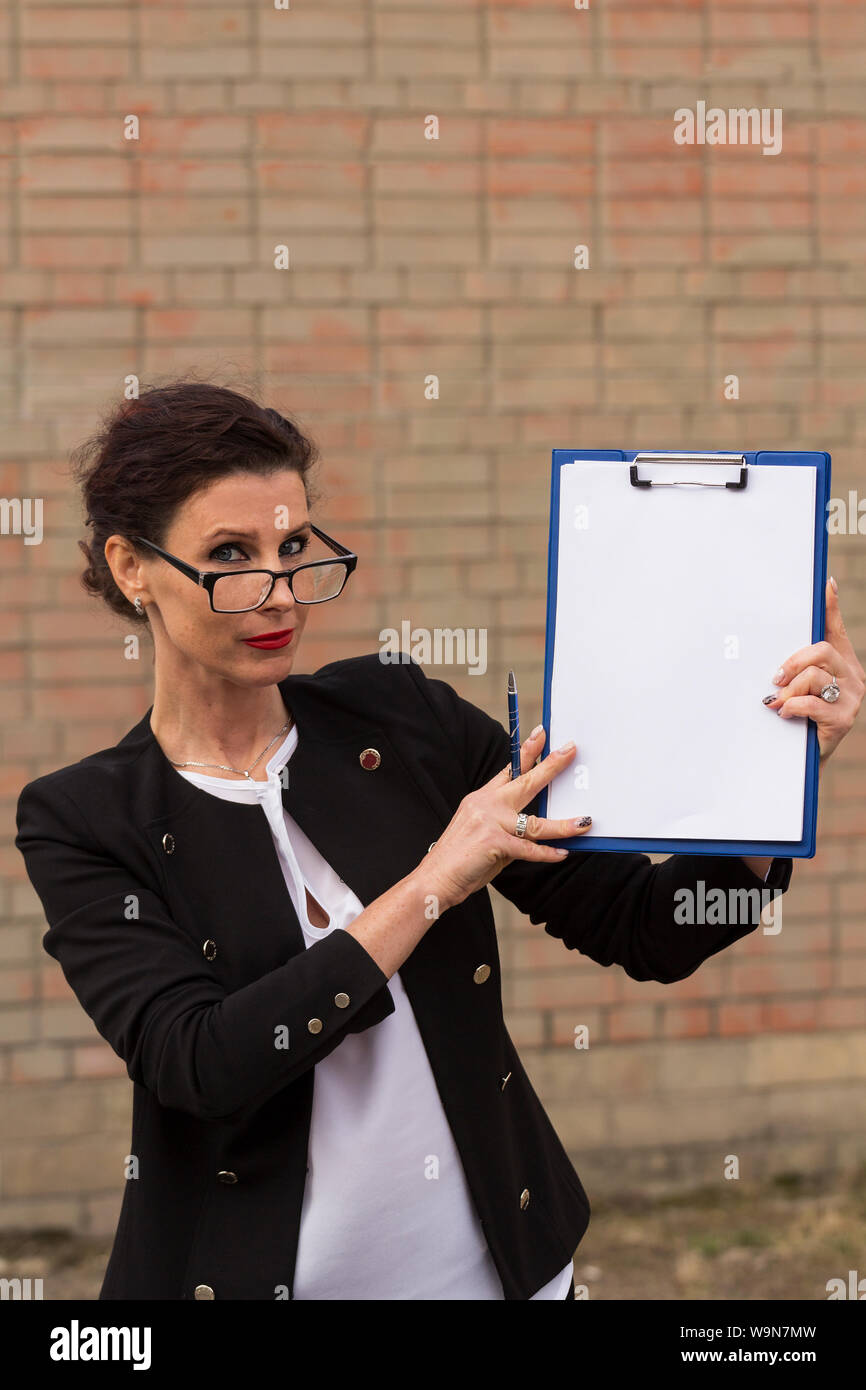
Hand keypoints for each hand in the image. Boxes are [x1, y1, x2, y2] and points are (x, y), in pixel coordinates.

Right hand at [423, 727, 589, 909]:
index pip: (507, 770)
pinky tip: (562, 854)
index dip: (526, 751)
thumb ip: (505, 824)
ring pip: (535, 821)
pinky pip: (529, 849)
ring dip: (563, 824)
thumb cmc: (460, 858)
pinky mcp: (494, 843)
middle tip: (570, 750)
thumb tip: (536, 828)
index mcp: (481, 798)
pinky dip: (547, 854)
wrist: (435, 878)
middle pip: (525, 781)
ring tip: (584, 822)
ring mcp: (490, 822)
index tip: (540, 734)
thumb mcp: (481, 831)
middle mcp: (486, 804)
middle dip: (551, 766)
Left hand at [764, 578, 864, 764]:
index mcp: (842, 664)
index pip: (836, 629)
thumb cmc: (799, 720)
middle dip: (792, 663)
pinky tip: (785, 714)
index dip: (831, 607)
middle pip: (820, 651)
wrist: (805, 761)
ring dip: (789, 690)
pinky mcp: (843, 719)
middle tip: (776, 678)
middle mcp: (853, 677)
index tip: (825, 583)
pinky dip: (792, 707)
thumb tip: (776, 654)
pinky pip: (811, 703)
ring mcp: (852, 698)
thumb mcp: (799, 690)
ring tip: (779, 704)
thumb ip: (796, 669)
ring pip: (814, 677)